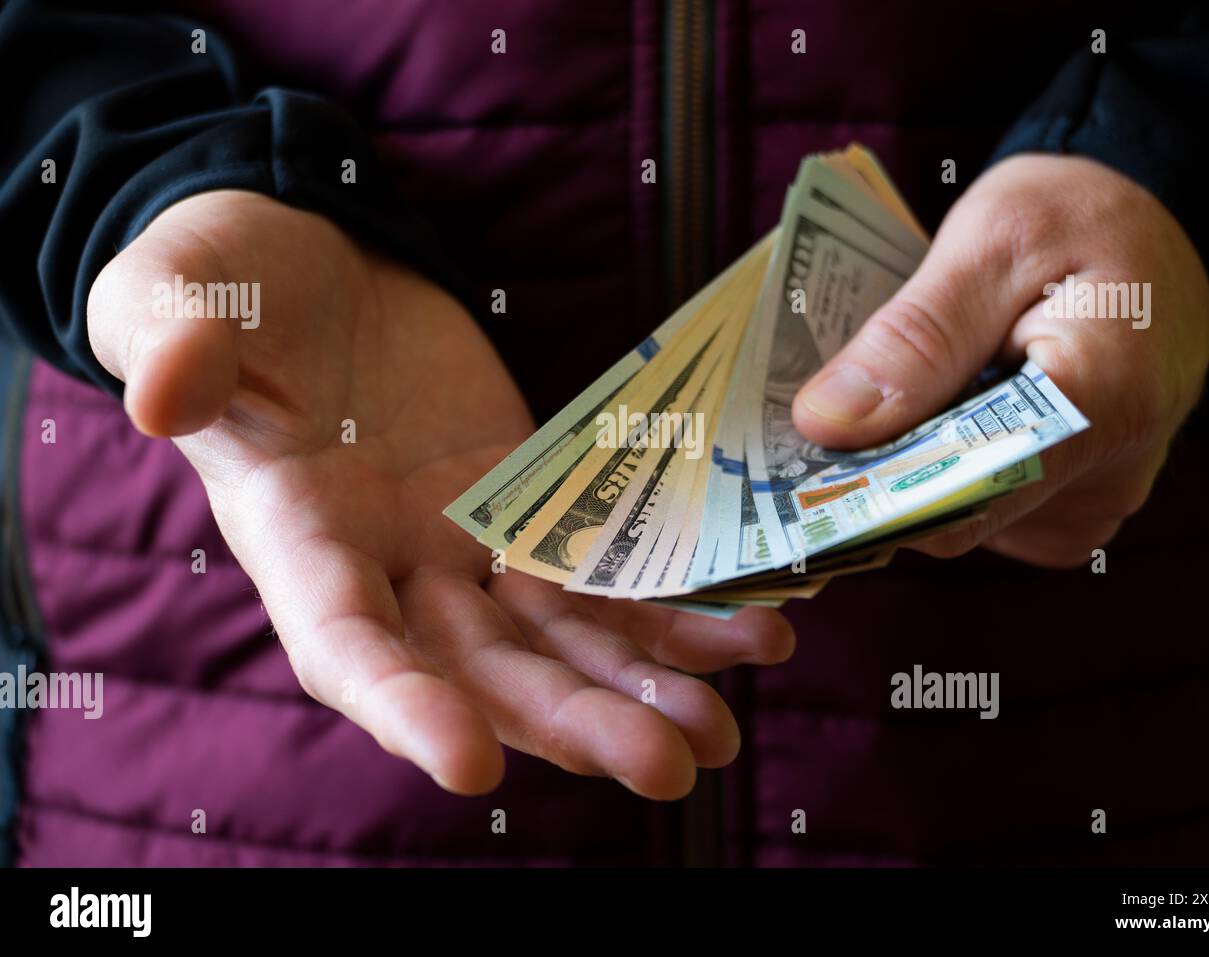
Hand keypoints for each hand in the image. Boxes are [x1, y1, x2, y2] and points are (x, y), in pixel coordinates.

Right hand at [88, 191, 793, 797]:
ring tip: (724, 731)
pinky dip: (668, 615)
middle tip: (670, 763)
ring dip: (638, 691)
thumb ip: (171, 336)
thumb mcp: (180, 287)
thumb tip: (166, 389)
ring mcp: (465, 547)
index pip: (344, 644)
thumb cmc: (232, 276)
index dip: (402, 707)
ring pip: (556, 645)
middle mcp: (387, 569)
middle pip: (481, 672)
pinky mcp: (531, 510)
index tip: (471, 765)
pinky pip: (601, 579)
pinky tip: (748, 638)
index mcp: (295, 537)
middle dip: (569, 722)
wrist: (325, 267)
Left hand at [793, 155, 1208, 566]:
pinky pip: (986, 511)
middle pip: (956, 513)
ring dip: (912, 465)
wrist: (1154, 226)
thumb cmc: (1080, 216)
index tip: (801, 463)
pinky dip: (945, 466)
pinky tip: (939, 412)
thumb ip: (915, 337)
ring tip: (902, 392)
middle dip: (882, 470)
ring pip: (963, 518)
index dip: (872, 488)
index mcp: (1102, 402)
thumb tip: (827, 424)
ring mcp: (1094, 499)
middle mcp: (1108, 474)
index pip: (963, 493)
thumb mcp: (993, 238)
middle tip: (831, 410)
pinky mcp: (1074, 504)